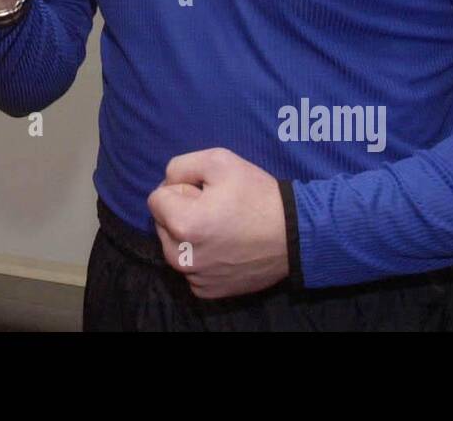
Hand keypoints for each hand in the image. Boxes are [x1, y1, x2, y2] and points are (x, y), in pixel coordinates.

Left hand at [147, 148, 289, 298]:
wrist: (295, 235)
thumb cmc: (257, 195)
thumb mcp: (218, 160)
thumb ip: (179, 166)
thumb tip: (167, 184)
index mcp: (181, 225)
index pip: (156, 198)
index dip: (182, 189)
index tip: (207, 193)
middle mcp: (181, 257)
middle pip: (163, 224)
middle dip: (182, 212)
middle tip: (216, 208)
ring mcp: (193, 277)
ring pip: (174, 246)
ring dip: (189, 235)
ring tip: (222, 227)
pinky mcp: (206, 291)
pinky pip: (190, 266)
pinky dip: (201, 256)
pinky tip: (226, 247)